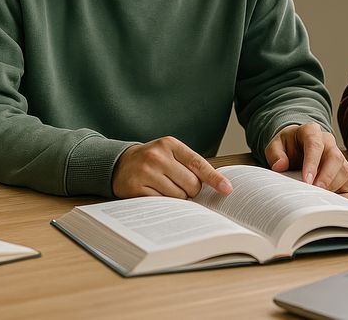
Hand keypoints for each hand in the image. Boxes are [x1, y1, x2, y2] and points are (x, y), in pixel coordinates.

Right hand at [112, 136, 232, 198]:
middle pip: (191, 184)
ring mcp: (145, 172)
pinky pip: (163, 204)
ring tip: (166, 188)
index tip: (227, 189)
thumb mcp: (170, 153)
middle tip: (182, 187)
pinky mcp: (136, 188)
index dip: (214, 178)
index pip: (198, 163)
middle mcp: (157, 156)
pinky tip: (156, 194)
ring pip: (178, 197)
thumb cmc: (153, 161)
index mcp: (169, 144)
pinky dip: (164, 204)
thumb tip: (218, 185)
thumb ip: (191, 165)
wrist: (120, 163)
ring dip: (178, 199)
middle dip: (192, 191)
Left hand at [265, 123, 347, 191]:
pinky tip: (326, 193)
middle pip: (335, 158)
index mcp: (310, 131)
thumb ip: (275, 154)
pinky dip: (340, 189)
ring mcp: (338, 153)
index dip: (312, 164)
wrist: (296, 147)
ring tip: (317, 195)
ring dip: (332, 186)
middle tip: (314, 192)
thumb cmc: (287, 146)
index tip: (306, 181)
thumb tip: (280, 166)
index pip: (314, 145)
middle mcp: (328, 140)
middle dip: (326, 177)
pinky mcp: (344, 167)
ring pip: (344, 170)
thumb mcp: (275, 147)